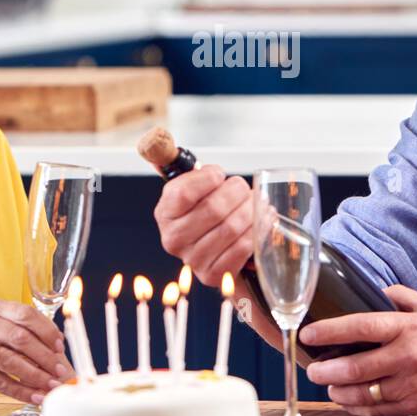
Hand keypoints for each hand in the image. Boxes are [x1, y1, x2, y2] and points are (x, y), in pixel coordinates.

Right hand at [0, 298, 73, 404]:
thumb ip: (16, 334)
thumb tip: (57, 354)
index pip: (25, 313)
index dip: (47, 331)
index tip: (61, 346)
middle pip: (21, 337)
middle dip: (46, 356)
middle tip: (62, 371)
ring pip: (11, 360)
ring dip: (36, 376)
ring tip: (53, 386)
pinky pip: (0, 380)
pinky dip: (21, 390)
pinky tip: (35, 397)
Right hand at [153, 164, 252, 285]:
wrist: (217, 249)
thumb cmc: (207, 211)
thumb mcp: (193, 187)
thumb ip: (183, 166)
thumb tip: (157, 140)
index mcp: (165, 212)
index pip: (184, 192)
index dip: (209, 179)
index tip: (219, 175)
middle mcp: (173, 238)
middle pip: (213, 209)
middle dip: (236, 193)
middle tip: (243, 188)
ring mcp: (192, 260)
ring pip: (232, 227)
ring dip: (251, 211)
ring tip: (254, 203)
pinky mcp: (213, 275)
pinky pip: (243, 247)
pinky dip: (257, 231)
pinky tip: (259, 222)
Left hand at [301, 285, 416, 415]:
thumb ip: (400, 296)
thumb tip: (374, 290)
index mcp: (408, 328)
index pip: (361, 326)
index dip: (330, 331)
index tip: (309, 334)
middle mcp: (407, 356)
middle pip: (357, 367)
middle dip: (327, 371)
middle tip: (313, 370)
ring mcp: (412, 384)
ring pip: (365, 393)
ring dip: (340, 392)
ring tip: (328, 386)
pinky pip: (380, 411)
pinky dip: (359, 408)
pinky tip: (349, 401)